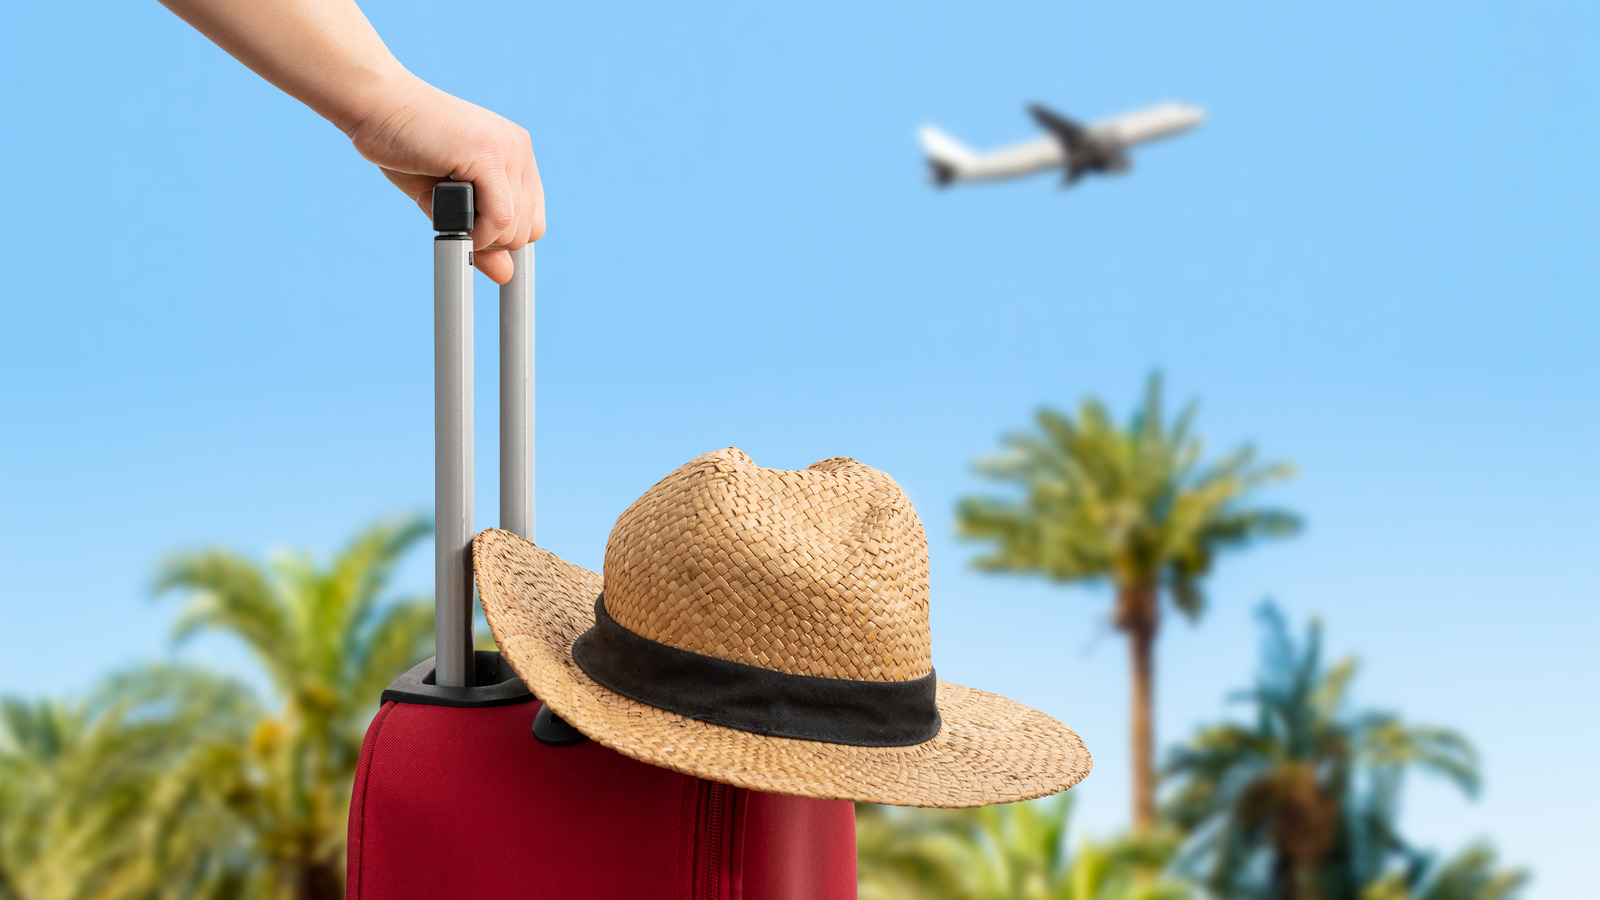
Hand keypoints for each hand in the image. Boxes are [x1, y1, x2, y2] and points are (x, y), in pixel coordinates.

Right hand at [349, 77, 543, 283]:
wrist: (375, 106)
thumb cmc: (405, 149)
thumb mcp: (449, 202)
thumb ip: (480, 235)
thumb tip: (506, 275)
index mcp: (515, 155)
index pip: (534, 221)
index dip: (502, 240)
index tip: (472, 238)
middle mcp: (519, 149)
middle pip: (528, 230)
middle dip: (487, 240)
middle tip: (447, 216)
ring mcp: (508, 150)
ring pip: (514, 229)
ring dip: (476, 235)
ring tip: (439, 204)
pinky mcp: (488, 155)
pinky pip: (500, 220)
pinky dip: (475, 233)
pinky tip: (446, 216)